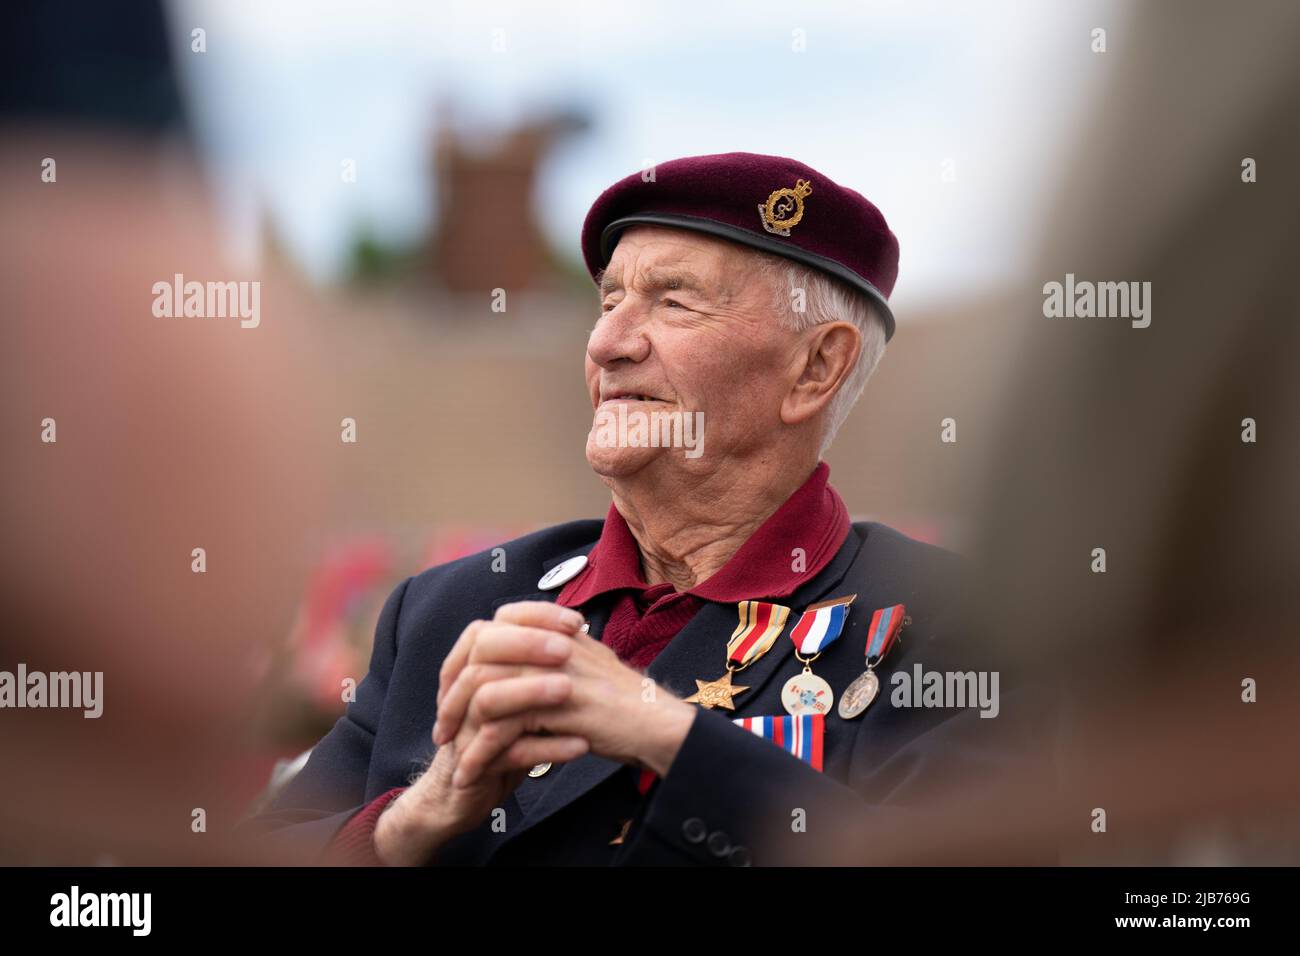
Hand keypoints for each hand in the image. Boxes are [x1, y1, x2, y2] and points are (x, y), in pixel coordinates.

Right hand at [373, 604, 588, 864]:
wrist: (463, 795)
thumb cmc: (501, 737)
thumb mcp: (519, 694)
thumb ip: (538, 664)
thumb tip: (576, 628)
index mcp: (477, 666)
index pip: (498, 623)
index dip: (535, 617)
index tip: (575, 623)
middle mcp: (465, 690)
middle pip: (484, 650)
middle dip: (527, 644)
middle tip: (567, 648)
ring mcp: (466, 727)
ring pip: (489, 698)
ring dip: (530, 692)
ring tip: (568, 690)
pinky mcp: (474, 765)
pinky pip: (508, 752)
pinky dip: (547, 748)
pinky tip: (580, 747)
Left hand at [435, 601, 696, 787]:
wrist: (655, 721)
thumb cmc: (620, 698)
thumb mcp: (583, 661)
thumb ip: (549, 650)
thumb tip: (511, 652)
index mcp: (552, 628)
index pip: (488, 627)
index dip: (461, 658)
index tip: (450, 689)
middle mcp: (548, 643)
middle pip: (477, 655)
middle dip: (451, 694)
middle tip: (442, 727)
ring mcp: (552, 672)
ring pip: (483, 690)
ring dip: (460, 725)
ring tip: (451, 752)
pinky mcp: (557, 708)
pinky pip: (502, 728)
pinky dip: (481, 753)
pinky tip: (473, 772)